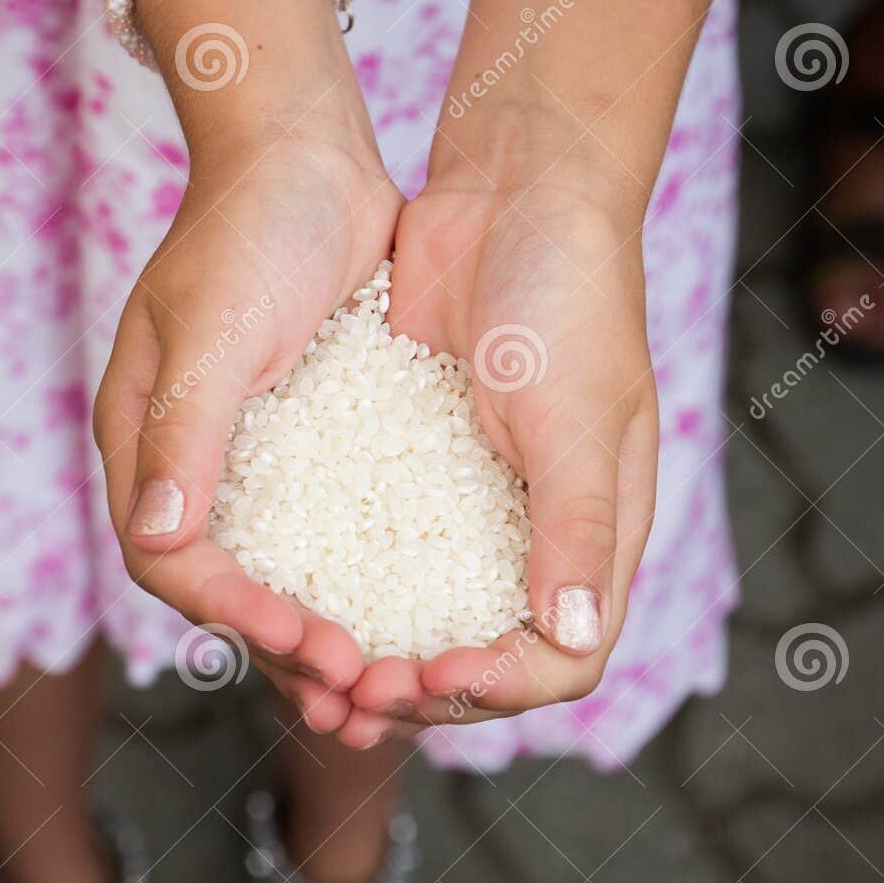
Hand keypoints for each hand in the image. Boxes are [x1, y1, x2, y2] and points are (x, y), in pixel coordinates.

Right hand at [93, 134, 401, 709]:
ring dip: (325, 630)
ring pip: (281, 572)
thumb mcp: (211, 331)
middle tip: (359, 689)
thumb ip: (183, 437)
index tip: (305, 636)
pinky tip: (409, 614)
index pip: (171, 561)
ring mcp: (252, 458)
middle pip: (226, 588)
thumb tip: (159, 540)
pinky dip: (360, 579)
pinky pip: (329, 531)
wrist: (308, 154)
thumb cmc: (249, 228)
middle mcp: (192, 465)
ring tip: (385, 684)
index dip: (233, 611)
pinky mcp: (311, 444)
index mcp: (144, 446)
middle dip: (287, 644)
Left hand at [334, 169, 659, 749]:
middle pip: (482, 656)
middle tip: (348, 689)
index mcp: (594, 537)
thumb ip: (576, 526)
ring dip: (371, 650)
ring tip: (310, 665)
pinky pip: (377, 548)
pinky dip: (343, 585)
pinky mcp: (414, 467)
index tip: (428, 673)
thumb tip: (572, 637)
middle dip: (418, 687)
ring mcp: (471, 505)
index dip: (497, 688)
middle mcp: (535, 535)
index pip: (560, 660)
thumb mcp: (575, 415)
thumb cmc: (568, 296)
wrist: (511, 193)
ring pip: (423, 613)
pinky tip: (289, 597)